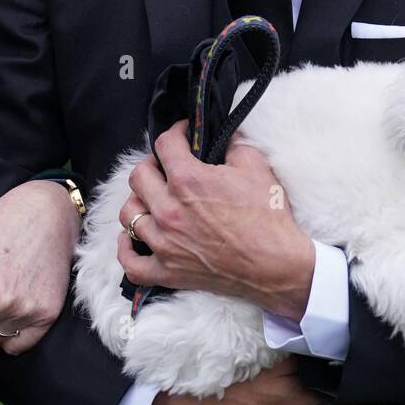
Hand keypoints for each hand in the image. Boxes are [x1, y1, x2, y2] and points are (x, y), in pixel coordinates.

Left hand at [117, 120, 315, 320]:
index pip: (165, 145)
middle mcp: (169, 210)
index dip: (176, 132)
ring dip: (139, 203)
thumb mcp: (256, 166)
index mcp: (188, 181)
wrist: (277, 265)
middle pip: (138, 177)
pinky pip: (131, 263)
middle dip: (152, 165)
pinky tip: (133, 238)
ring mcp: (164, 244)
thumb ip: (234, 144)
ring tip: (153, 200)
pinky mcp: (168, 272)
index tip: (184, 134)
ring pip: (129, 215)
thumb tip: (225, 134)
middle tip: (168, 167)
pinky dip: (127, 249)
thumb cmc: (268, 216)